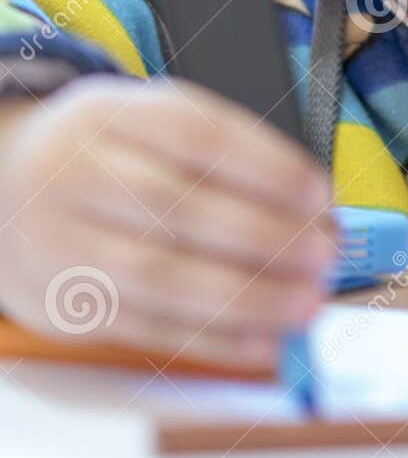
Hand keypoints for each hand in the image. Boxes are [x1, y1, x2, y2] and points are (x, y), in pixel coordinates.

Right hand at [0, 76, 336, 371]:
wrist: (2, 187)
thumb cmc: (108, 155)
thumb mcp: (149, 123)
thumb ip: (224, 153)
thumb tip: (312, 210)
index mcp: (108, 115)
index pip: (197, 135)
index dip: (266, 167)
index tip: (320, 195)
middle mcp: (77, 175)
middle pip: (179, 210)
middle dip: (266, 238)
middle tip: (325, 254)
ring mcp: (62, 244)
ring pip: (161, 277)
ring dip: (248, 297)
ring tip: (306, 304)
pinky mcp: (63, 306)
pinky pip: (146, 329)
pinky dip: (212, 341)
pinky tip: (263, 343)